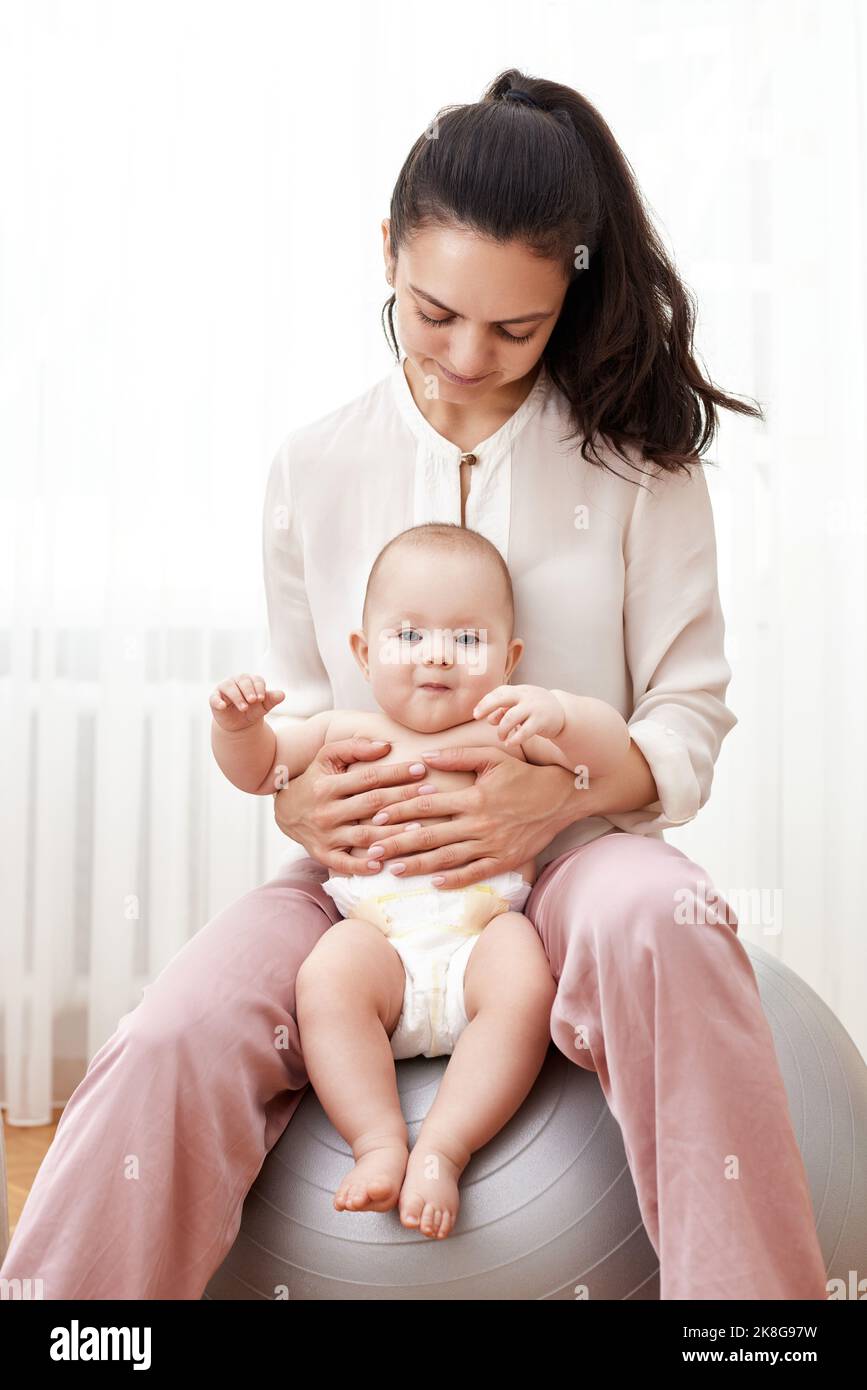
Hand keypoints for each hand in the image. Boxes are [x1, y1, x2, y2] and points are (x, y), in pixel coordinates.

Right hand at [209, 673, 284, 731]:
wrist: (240, 724)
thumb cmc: (253, 711)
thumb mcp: (263, 707)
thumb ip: (272, 700)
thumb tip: (282, 694)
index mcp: (251, 680)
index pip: (256, 680)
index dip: (259, 688)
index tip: (262, 698)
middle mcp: (237, 680)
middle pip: (243, 681)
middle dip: (248, 690)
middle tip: (253, 701)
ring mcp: (225, 688)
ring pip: (229, 687)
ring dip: (237, 697)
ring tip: (244, 707)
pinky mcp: (215, 698)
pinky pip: (214, 698)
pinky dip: (218, 701)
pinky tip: (223, 706)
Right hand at [273, 736, 439, 875]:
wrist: (285, 811)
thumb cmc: (315, 779)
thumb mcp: (326, 757)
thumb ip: (354, 748)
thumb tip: (385, 746)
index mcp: (327, 786)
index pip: (368, 778)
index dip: (396, 773)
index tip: (420, 770)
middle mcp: (326, 811)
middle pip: (371, 805)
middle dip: (403, 799)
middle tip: (431, 795)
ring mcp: (325, 836)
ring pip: (363, 836)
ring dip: (392, 834)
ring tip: (419, 829)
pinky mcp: (324, 855)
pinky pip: (345, 863)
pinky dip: (363, 866)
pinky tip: (384, 864)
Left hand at [351, 745, 579, 889]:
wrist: (560, 799)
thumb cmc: (523, 775)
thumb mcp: (492, 758)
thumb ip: (458, 756)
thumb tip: (424, 756)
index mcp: (472, 798)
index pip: (427, 807)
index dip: (399, 812)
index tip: (377, 818)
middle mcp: (478, 824)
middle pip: (429, 836)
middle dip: (397, 843)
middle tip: (371, 849)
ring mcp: (491, 845)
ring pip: (447, 858)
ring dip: (417, 864)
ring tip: (392, 869)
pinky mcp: (504, 860)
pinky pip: (474, 873)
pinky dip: (453, 879)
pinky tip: (433, 883)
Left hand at [473, 684, 564, 744]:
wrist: (563, 713)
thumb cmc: (535, 709)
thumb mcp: (520, 706)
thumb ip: (504, 710)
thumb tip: (489, 719)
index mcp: (519, 690)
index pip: (499, 692)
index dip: (485, 702)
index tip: (475, 714)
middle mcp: (526, 696)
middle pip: (502, 697)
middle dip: (486, 706)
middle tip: (476, 717)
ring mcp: (534, 708)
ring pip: (511, 717)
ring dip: (501, 729)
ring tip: (501, 737)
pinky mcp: (542, 721)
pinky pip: (525, 731)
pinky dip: (515, 738)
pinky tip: (510, 743)